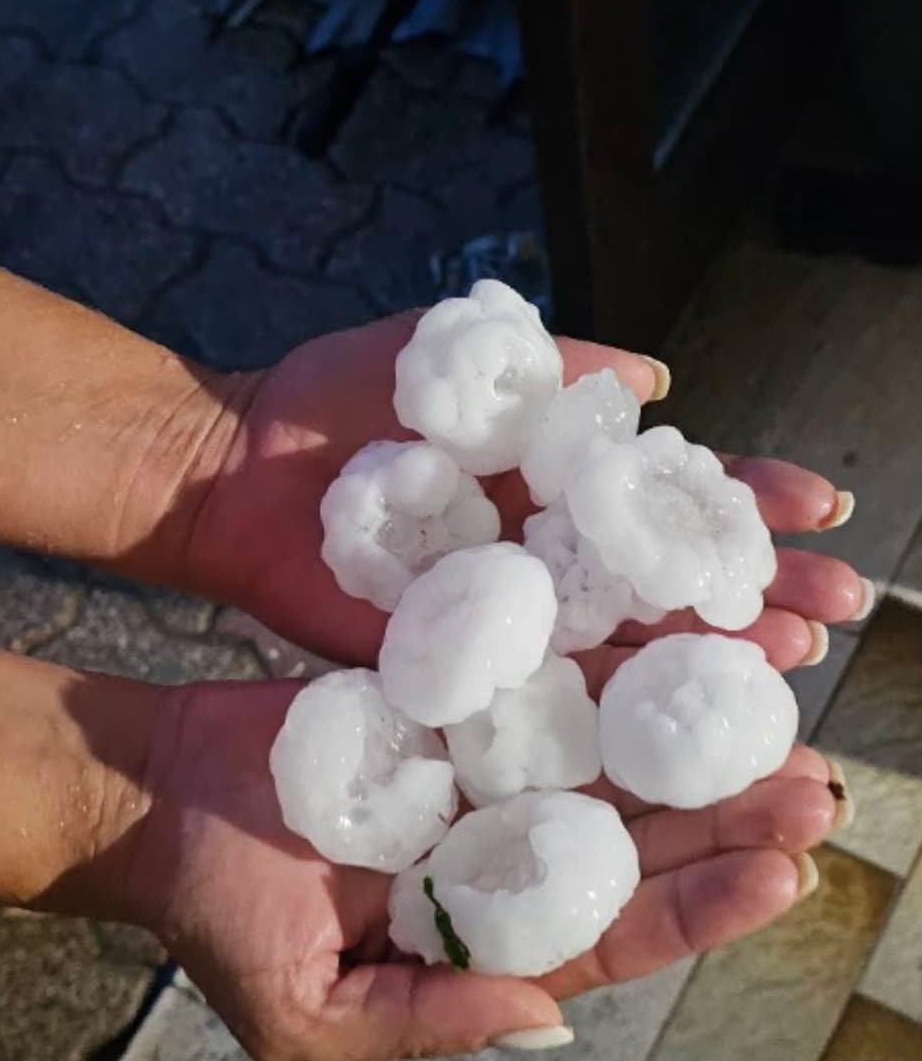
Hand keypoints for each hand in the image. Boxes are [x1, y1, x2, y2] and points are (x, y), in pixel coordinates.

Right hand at [124, 677, 840, 1060]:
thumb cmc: (206, 909)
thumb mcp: (300, 1006)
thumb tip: (543, 1015)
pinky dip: (591, 656)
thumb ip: (421, 1016)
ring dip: (678, 730)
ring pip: (596, 750)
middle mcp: (492, 849)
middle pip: (630, 835)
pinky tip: (656, 631)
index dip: (698, 906)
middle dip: (722, 813)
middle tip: (811, 781)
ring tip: (767, 697)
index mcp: (475, 933)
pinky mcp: (437, 691)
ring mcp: (469, 766)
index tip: (781, 871)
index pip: (608, 931)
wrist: (135, 791)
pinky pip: (526, 673)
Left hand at [179, 312, 864, 668]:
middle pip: (666, 571)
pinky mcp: (450, 661)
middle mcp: (537, 549)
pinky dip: (606, 699)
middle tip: (837, 603)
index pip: (666, 487)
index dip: (744, 496)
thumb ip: (549, 364)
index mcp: (545, 477)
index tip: (820, 506)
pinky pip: (539, 687)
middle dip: (755, 584)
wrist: (224, 467)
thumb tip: (660, 380)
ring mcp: (500, 610)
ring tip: (790, 655)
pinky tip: (674, 707)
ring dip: (707, 650)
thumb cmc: (325, 404)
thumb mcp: (445, 354)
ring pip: (623, 637)